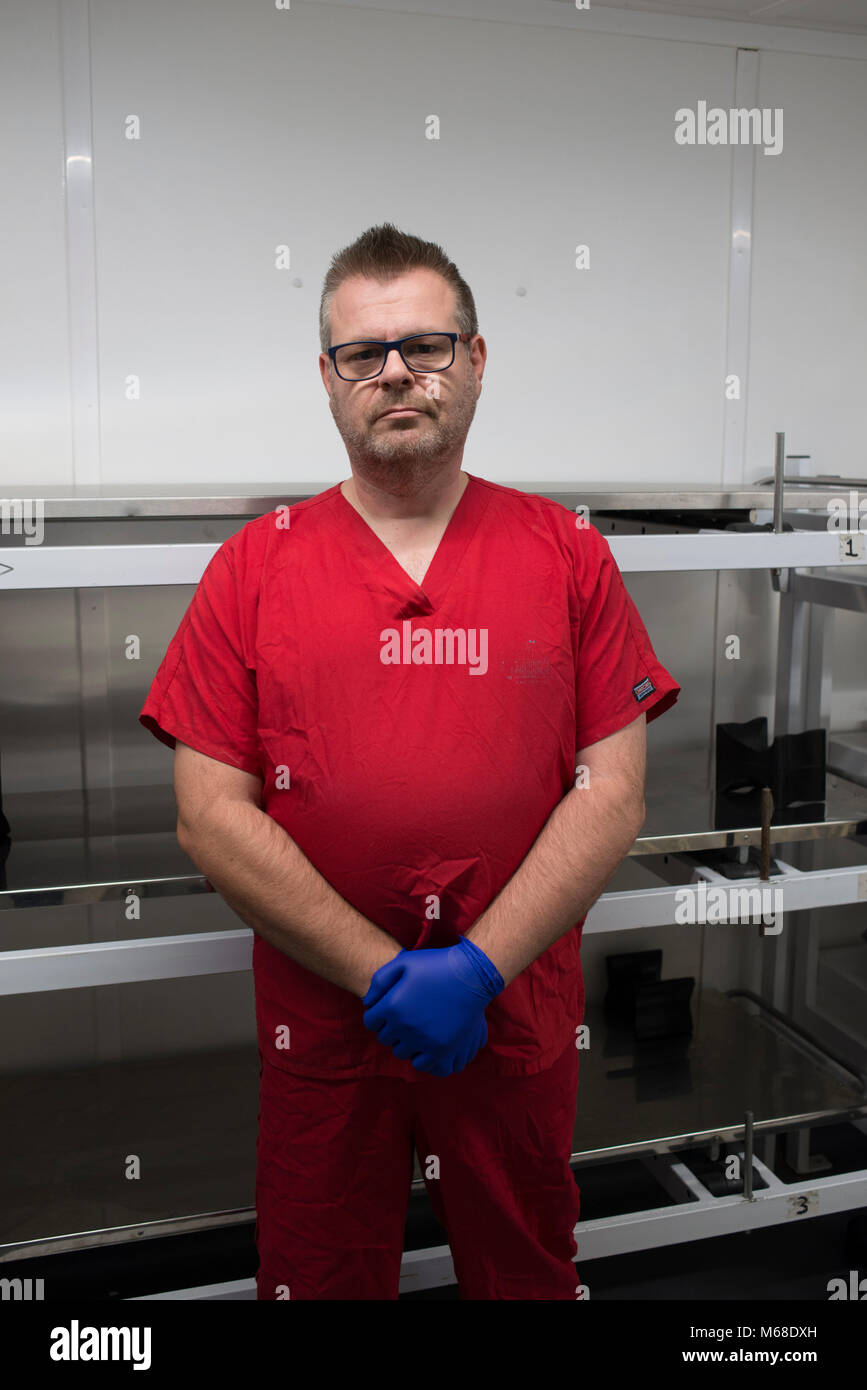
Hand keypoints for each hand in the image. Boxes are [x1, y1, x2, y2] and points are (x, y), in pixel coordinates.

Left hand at [362, 937, 503, 1076]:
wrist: (472, 974)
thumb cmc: (436, 965)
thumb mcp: (404, 962)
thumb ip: (380, 980)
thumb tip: (367, 1003)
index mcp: (392, 1006)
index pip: (370, 1022)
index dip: (378, 1015)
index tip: (390, 1009)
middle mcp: (405, 1027)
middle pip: (385, 1039)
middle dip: (391, 1029)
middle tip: (405, 1017)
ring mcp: (424, 1041)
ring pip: (402, 1053)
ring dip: (406, 1043)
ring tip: (417, 1030)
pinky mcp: (443, 1050)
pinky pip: (423, 1065)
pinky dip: (422, 1057)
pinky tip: (427, 1044)